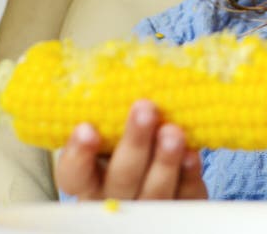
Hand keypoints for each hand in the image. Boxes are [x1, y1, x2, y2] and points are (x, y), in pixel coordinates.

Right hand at [56, 100, 207, 199]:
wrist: (162, 175)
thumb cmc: (130, 145)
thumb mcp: (115, 131)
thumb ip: (115, 112)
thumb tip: (125, 63)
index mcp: (91, 177)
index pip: (73, 173)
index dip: (78, 154)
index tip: (87, 127)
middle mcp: (115, 194)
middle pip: (120, 178)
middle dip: (134, 144)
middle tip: (144, 109)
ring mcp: (148, 203)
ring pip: (153, 190)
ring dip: (164, 160)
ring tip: (173, 131)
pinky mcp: (181, 203)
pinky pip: (185, 193)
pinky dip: (189, 173)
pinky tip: (193, 153)